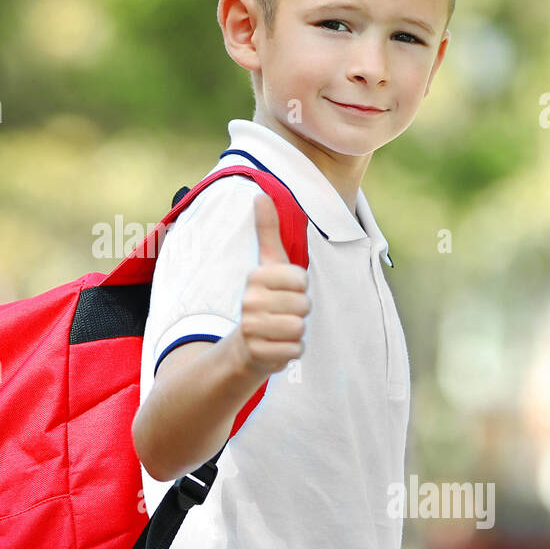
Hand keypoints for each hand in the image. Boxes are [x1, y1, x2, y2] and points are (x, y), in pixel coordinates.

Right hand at [232, 191, 310, 377]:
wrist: (246, 345)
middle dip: (299, 312)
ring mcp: (252, 329)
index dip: (300, 288)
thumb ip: (267, 230)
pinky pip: (295, 350)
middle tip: (283, 313)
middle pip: (303, 305)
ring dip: (297, 332)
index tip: (286, 291)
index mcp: (255, 277)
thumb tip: (260, 194)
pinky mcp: (259, 354)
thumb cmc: (265, 299)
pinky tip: (278, 346)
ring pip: (300, 327)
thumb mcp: (268, 264)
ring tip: (281, 329)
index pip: (301, 280)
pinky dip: (292, 350)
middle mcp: (249, 302)